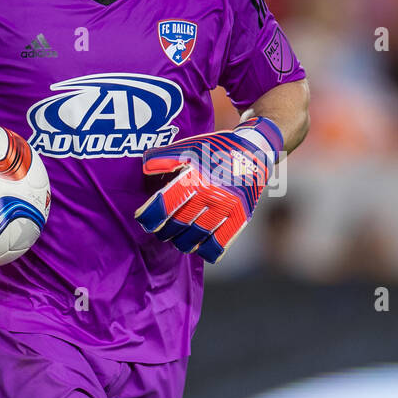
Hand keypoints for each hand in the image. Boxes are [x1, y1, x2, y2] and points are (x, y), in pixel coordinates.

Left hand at [134, 116, 283, 263]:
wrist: (254, 152)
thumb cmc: (217, 150)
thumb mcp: (190, 146)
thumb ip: (165, 157)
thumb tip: (144, 169)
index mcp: (196, 178)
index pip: (165, 205)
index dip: (150, 216)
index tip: (143, 219)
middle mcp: (211, 195)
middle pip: (178, 224)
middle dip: (164, 230)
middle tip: (160, 229)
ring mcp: (227, 209)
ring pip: (196, 237)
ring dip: (181, 242)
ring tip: (177, 237)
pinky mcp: (240, 217)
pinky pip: (219, 243)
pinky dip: (206, 251)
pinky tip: (198, 247)